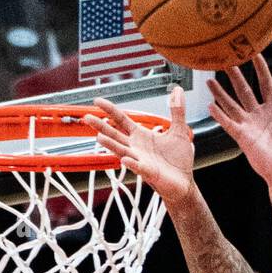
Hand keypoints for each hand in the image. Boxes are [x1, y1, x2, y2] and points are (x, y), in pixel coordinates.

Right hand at [88, 87, 193, 209]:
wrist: (184, 182)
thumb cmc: (178, 159)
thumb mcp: (179, 131)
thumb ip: (177, 111)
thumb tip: (177, 90)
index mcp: (141, 136)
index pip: (121, 120)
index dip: (110, 110)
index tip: (97, 100)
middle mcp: (136, 147)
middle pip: (115, 135)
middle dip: (101, 126)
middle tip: (88, 117)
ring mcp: (141, 160)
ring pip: (122, 151)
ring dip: (111, 145)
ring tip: (99, 138)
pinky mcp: (149, 173)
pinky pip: (138, 167)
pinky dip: (132, 163)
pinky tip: (125, 159)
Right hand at [207, 54, 271, 187]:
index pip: (265, 84)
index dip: (260, 69)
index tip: (254, 53)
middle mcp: (259, 116)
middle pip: (244, 91)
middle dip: (235, 76)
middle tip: (225, 60)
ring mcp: (249, 127)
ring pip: (232, 105)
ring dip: (221, 93)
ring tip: (209, 80)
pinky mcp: (243, 138)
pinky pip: (229, 124)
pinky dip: (220, 115)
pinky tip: (210, 106)